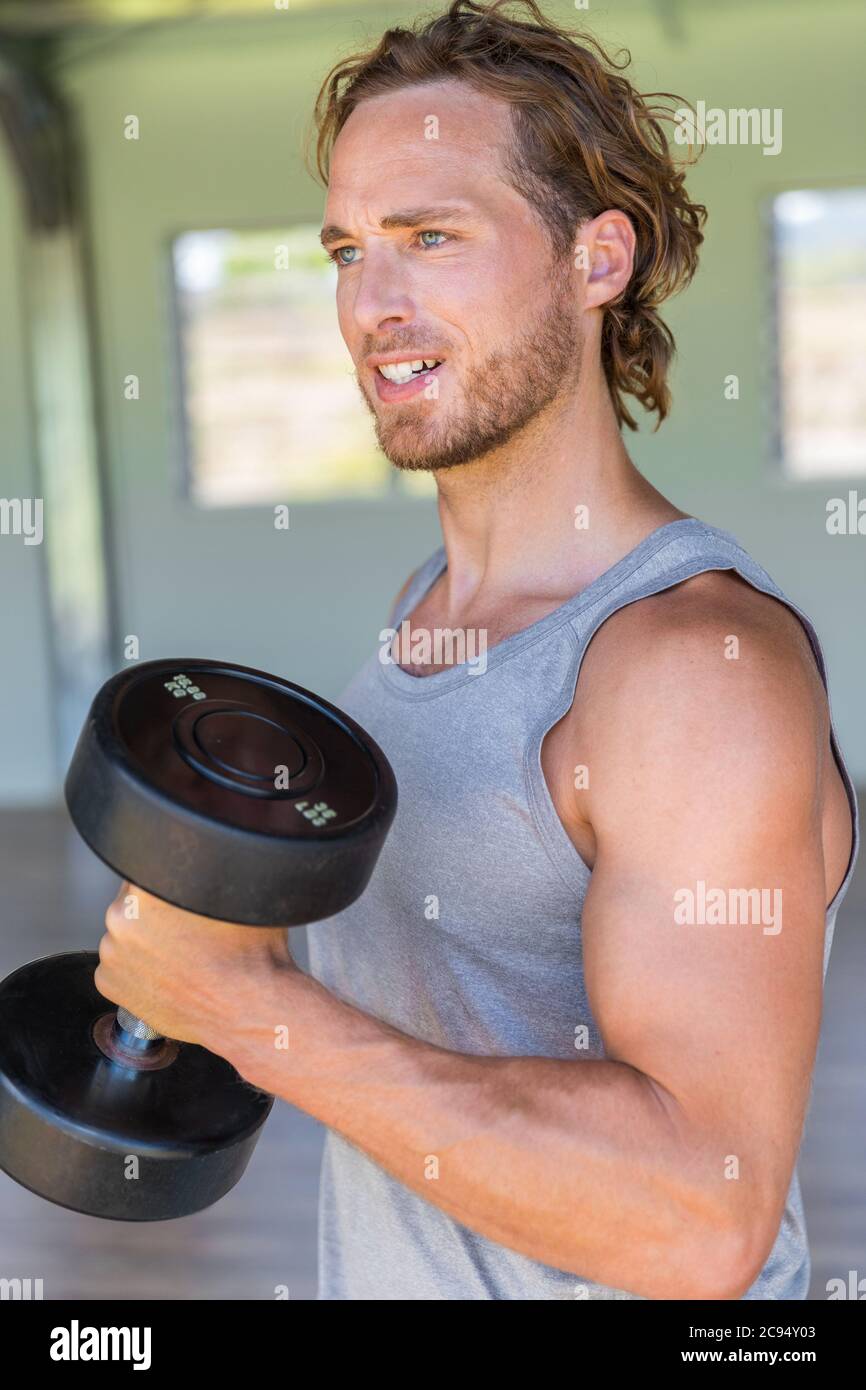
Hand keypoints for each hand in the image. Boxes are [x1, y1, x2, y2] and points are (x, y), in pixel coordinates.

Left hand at [95, 881, 295, 1050]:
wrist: (248, 1009)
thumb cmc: (249, 953)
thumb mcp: (240, 891)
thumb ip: (212, 866)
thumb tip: (208, 855)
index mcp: (149, 886)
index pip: (146, 866)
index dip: (167, 879)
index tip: (182, 895)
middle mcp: (120, 916)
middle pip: (132, 901)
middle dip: (155, 911)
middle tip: (187, 929)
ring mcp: (111, 951)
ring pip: (126, 933)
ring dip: (145, 940)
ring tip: (181, 956)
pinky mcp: (108, 982)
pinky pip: (118, 965)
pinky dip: (137, 969)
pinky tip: (168, 974)